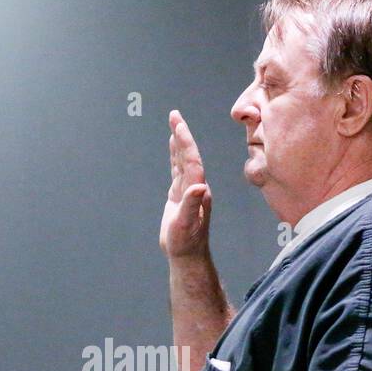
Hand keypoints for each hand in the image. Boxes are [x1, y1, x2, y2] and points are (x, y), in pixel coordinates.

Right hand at [159, 109, 212, 259]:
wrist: (188, 256)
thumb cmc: (186, 243)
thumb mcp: (186, 225)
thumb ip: (192, 205)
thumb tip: (199, 187)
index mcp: (197, 190)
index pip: (191, 160)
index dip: (184, 141)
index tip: (177, 123)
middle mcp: (195, 187)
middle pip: (188, 155)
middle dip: (181, 135)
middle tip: (174, 115)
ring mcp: (189, 190)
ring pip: (183, 161)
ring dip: (179, 142)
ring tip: (174, 124)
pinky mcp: (181, 196)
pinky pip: (178, 170)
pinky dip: (175, 156)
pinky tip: (172, 147)